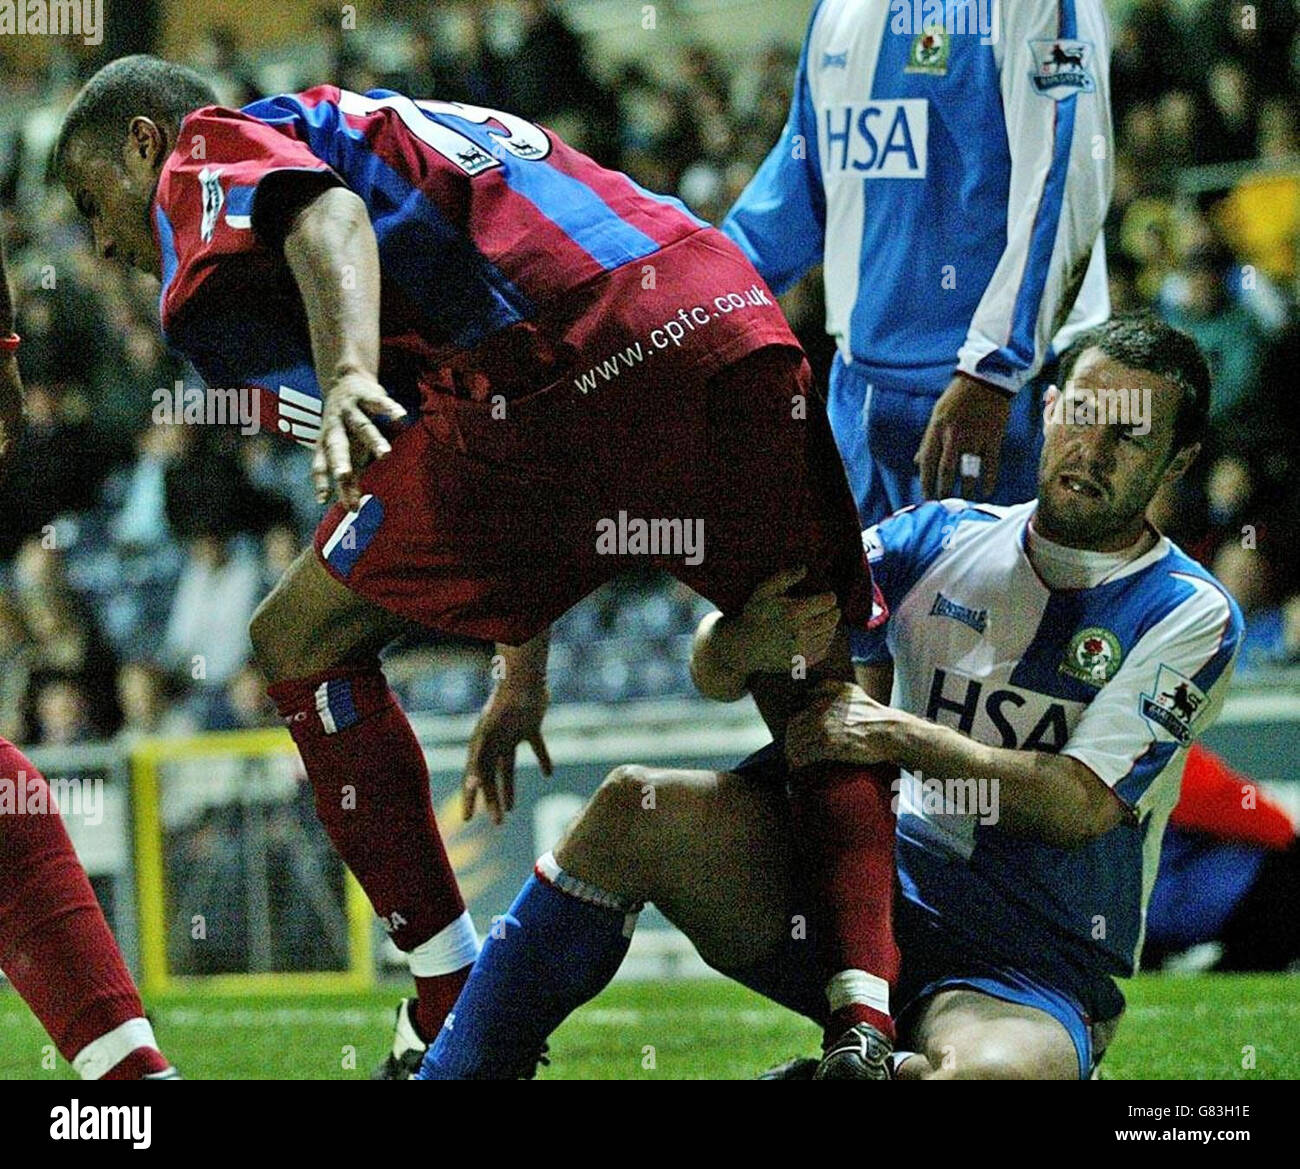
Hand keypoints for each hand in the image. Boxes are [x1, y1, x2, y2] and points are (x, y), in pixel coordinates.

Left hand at [312, 370, 406, 509]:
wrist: (344, 381)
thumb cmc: (346, 426)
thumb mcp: (344, 450)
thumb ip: (348, 477)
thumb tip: (351, 508)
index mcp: (326, 442)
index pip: (321, 464)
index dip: (321, 481)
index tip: (323, 500)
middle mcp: (335, 426)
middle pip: (338, 445)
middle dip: (341, 460)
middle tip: (344, 476)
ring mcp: (350, 410)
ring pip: (362, 426)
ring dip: (373, 440)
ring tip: (386, 454)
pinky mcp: (366, 395)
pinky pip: (379, 403)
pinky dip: (390, 409)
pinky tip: (401, 417)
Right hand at [462, 683, 552, 824]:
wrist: (524, 678)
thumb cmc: (504, 704)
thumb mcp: (489, 732)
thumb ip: (479, 756)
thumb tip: (471, 784)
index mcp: (482, 745)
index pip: (474, 778)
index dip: (471, 799)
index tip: (468, 819)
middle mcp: (495, 741)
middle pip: (491, 777)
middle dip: (492, 800)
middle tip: (497, 823)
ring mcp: (512, 734)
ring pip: (509, 767)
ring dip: (510, 787)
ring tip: (512, 809)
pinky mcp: (531, 726)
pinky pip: (537, 748)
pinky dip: (542, 760)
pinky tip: (548, 774)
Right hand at [721, 565, 840, 675]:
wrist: (742, 646)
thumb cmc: (753, 615)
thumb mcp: (764, 590)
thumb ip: (785, 577)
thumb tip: (805, 568)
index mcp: (795, 612)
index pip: (828, 602)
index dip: (829, 596)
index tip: (826, 595)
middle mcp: (801, 632)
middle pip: (832, 619)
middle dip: (833, 611)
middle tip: (829, 607)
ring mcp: (802, 650)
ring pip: (830, 635)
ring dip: (830, 626)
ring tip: (824, 620)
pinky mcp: (801, 662)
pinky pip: (824, 651)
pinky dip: (825, 642)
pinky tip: (819, 635)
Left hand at [785, 680, 905, 770]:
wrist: (889, 732)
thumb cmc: (873, 714)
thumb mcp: (852, 691)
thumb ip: (830, 687)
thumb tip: (810, 691)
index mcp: (825, 699)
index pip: (798, 716)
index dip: (792, 730)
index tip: (792, 738)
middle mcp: (823, 712)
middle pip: (794, 730)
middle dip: (790, 743)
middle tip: (789, 753)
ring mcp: (826, 728)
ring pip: (798, 742)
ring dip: (792, 754)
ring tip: (792, 761)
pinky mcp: (831, 745)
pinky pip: (807, 754)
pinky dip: (799, 762)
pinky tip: (797, 767)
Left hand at [915, 372, 1010, 499]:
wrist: (986, 377)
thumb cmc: (957, 397)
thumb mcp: (937, 415)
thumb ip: (928, 440)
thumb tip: (916, 462)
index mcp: (936, 429)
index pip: (927, 463)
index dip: (926, 483)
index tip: (927, 498)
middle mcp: (954, 435)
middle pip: (946, 471)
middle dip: (944, 491)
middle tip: (945, 505)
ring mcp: (975, 436)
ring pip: (968, 471)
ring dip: (966, 489)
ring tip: (965, 500)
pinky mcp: (993, 436)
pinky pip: (991, 464)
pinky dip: (988, 480)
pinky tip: (985, 492)